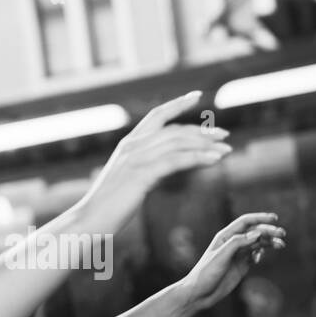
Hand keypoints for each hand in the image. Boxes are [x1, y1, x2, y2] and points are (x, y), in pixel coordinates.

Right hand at [74, 90, 231, 234]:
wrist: (89, 221)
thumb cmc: (108, 206)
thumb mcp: (127, 179)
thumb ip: (145, 167)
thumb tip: (165, 165)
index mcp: (128, 144)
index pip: (156, 115)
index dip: (177, 103)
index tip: (197, 95)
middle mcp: (132, 146)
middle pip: (174, 129)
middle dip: (202, 131)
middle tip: (225, 135)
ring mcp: (136, 159)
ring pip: (178, 143)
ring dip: (205, 145)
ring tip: (226, 149)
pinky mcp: (141, 175)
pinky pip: (176, 161)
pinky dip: (198, 158)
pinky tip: (214, 160)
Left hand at [178, 212, 284, 310]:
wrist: (200, 293)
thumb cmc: (206, 273)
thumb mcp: (221, 256)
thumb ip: (238, 243)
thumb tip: (257, 233)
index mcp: (225, 236)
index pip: (246, 222)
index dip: (260, 218)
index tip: (274, 219)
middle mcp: (233, 242)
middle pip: (255, 232)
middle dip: (269, 231)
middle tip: (282, 234)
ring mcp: (238, 254)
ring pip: (258, 243)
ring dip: (269, 242)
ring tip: (281, 245)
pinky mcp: (242, 265)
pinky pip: (255, 255)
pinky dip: (261, 254)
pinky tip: (259, 259)